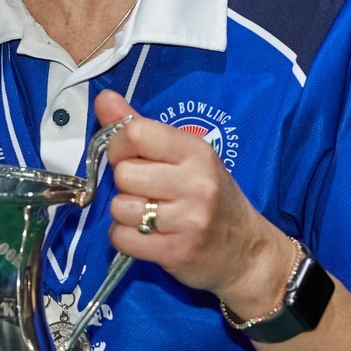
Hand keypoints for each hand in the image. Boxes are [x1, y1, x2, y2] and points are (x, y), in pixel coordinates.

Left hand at [95, 91, 295, 313]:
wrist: (247, 251)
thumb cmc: (210, 197)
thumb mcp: (185, 157)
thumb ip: (140, 127)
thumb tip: (103, 98)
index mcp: (196, 151)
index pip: (135, 134)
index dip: (119, 147)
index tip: (130, 158)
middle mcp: (196, 183)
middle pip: (124, 174)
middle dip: (125, 184)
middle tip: (145, 191)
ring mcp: (188, 220)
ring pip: (119, 208)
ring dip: (125, 213)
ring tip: (149, 215)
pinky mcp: (176, 252)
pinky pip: (122, 238)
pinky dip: (126, 238)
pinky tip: (147, 235)